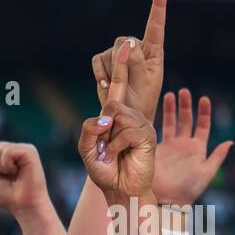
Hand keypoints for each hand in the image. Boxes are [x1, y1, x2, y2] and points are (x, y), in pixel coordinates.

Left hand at [0, 142, 50, 216]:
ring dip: (0, 167)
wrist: (24, 206)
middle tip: (7, 178)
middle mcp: (15, 149)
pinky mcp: (29, 151)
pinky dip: (7, 165)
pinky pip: (7, 152)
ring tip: (13, 175)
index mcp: (5, 155)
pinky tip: (18, 171)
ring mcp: (23, 149)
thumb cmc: (7, 197)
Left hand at [80, 44, 155, 200]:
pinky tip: (117, 157)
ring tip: (111, 155)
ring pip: (116, 117)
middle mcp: (129, 116)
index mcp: (115, 117)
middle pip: (112, 103)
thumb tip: (106, 116)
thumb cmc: (105, 171)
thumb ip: (88, 129)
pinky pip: (125, 132)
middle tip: (103, 148)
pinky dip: (114, 147)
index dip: (119, 67)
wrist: (121, 190)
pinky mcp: (148, 134)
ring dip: (107, 141)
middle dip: (102, 128)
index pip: (116, 87)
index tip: (124, 44)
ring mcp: (140, 124)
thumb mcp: (86, 149)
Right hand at [91, 0, 166, 119]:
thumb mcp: (145, 82)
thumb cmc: (141, 102)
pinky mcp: (104, 62)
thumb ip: (138, 61)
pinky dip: (99, 71)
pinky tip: (105, 84)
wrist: (125, 116)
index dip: (158, 7)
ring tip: (118, 85)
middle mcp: (136, 49)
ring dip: (112, 69)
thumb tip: (127, 42)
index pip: (156, 26)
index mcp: (154, 52)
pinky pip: (97, 59)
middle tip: (127, 79)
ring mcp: (118, 55)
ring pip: (111, 50)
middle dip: (123, 59)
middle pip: (125, 40)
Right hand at [153, 89, 233, 206]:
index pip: (203, 125)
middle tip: (184, 92)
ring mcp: (169, 147)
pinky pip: (156, 133)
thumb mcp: (207, 173)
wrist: (166, 200)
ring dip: (171, 109)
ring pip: (171, 123)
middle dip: (186, 105)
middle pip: (186, 120)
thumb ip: (217, 157)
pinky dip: (155, 121)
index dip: (204, 112)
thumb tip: (230, 141)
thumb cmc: (188, 189)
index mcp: (198, 149)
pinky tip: (154, 110)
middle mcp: (184, 146)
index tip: (204, 98)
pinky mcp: (155, 151)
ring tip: (170, 94)